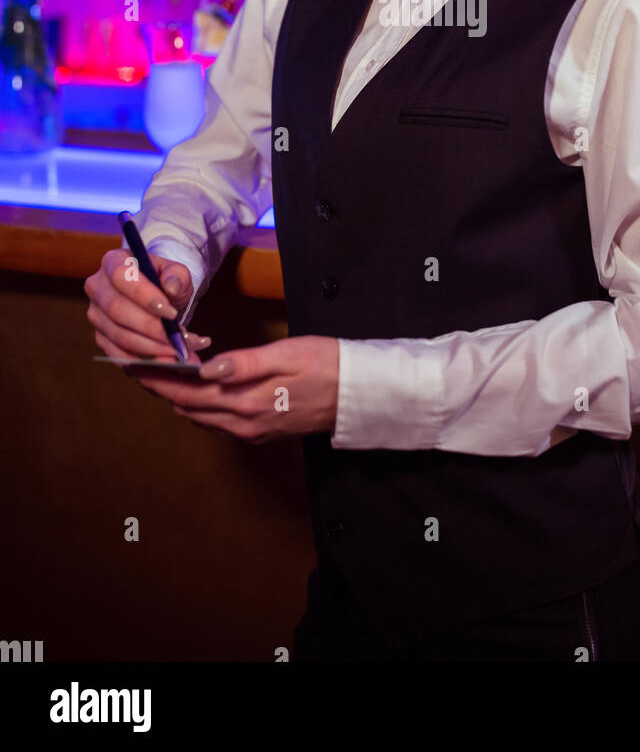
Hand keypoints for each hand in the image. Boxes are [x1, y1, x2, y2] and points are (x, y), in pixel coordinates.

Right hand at [84, 246, 210, 362]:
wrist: (157, 295)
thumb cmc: (165, 281)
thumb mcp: (176, 272)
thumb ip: (177, 275)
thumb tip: (172, 287)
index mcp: (113, 262)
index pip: (121, 277)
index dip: (145, 296)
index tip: (171, 313)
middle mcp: (97, 287)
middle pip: (117, 310)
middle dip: (151, 328)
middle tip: (180, 338)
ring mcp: (95, 314)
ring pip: (119, 335)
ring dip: (152, 347)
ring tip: (180, 349)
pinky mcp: (100, 336)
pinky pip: (118, 354)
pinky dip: (143, 361)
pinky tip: (166, 360)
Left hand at [129, 337, 339, 442]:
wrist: (358, 394)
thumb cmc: (326, 364)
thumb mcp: (287, 354)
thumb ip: (245, 363)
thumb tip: (206, 367)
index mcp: (246, 402)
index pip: (189, 392)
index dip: (159, 379)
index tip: (134, 365)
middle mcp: (243, 423)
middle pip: (188, 407)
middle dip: (162, 388)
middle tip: (140, 366)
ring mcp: (251, 432)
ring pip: (201, 417)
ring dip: (179, 397)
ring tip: (161, 375)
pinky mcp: (260, 432)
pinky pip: (218, 422)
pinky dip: (200, 405)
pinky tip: (198, 389)